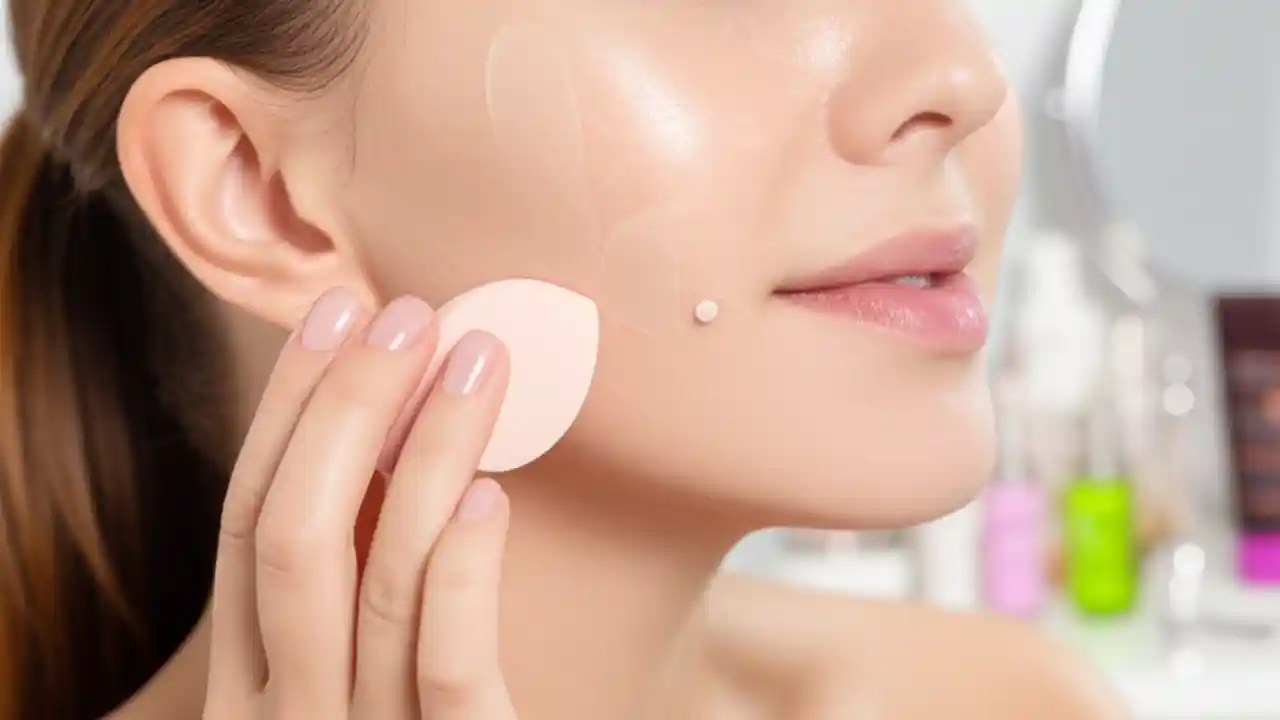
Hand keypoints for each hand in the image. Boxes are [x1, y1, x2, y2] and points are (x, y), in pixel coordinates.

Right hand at [202, 288, 518, 718]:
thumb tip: (385, 432)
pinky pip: (447, 667)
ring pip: (379, 583)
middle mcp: (286, 719)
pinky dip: (462, 574)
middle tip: (410, 316)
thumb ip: (351, 588)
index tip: (337, 313)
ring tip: (477, 365)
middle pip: (294, 537)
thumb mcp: (354, 676)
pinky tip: (488, 495)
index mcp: (249, 686)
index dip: (289, 408)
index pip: (248, 524)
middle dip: (346, 408)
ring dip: (426, 453)